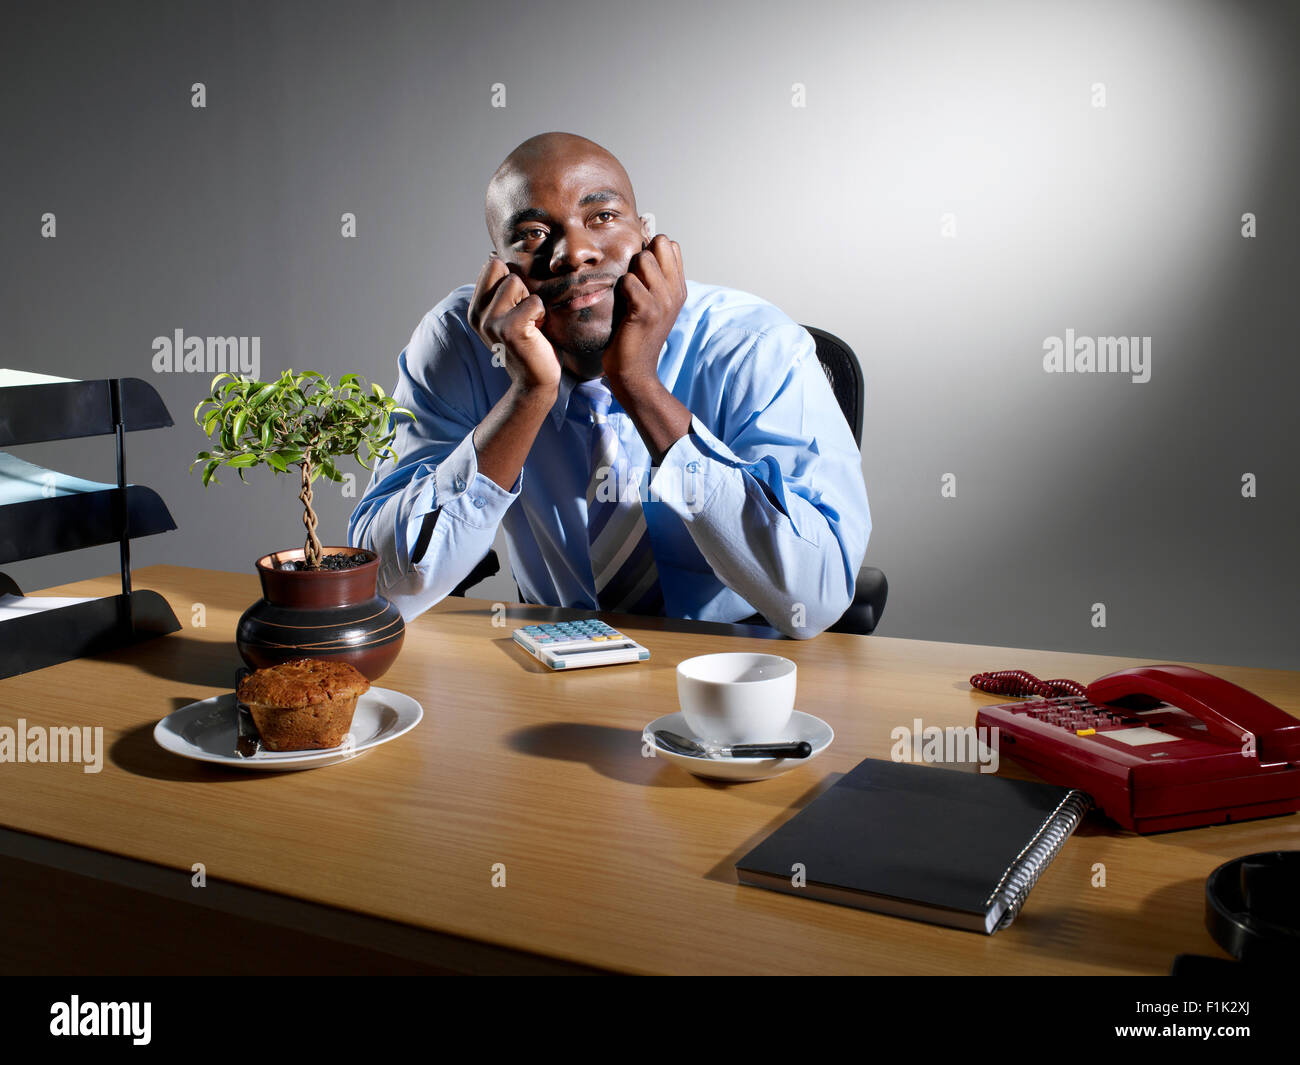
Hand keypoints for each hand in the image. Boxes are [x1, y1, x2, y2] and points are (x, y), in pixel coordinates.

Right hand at [468, 254, 560, 393]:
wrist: (535, 380)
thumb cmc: (529, 342)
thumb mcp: (507, 313)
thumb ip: (500, 289)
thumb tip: (492, 255)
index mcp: (476, 309)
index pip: (491, 265)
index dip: (511, 280)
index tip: (516, 307)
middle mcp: (479, 315)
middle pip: (503, 269)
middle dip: (520, 288)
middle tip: (524, 315)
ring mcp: (492, 322)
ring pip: (516, 282)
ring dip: (531, 301)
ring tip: (530, 324)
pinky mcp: (510, 329)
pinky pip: (534, 301)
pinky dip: (541, 314)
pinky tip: (537, 332)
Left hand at [603, 235, 685, 387]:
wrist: (635, 371)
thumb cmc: (634, 335)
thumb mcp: (650, 304)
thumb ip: (651, 279)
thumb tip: (640, 250)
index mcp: (678, 288)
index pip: (672, 246)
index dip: (652, 249)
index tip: (640, 271)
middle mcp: (675, 292)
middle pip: (662, 243)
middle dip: (642, 254)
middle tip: (633, 280)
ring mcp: (663, 301)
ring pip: (645, 258)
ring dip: (630, 271)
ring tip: (627, 294)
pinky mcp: (646, 311)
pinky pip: (629, 280)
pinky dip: (621, 288)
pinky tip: (622, 305)